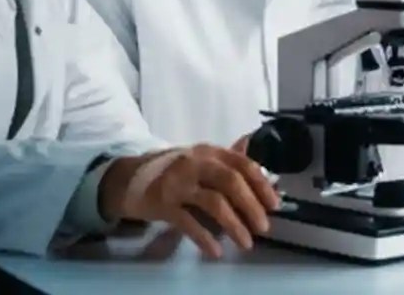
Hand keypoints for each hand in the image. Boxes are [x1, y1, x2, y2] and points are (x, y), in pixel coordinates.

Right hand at [99, 144, 280, 258]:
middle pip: (231, 181)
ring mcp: (178, 182)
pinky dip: (205, 238)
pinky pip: (188, 223)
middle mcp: (195, 163)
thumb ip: (229, 163)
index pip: (242, 164)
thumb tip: (263, 167)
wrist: (128, 177)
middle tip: (264, 227)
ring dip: (234, 225)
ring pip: (213, 203)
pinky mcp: (162, 203)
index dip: (261, 184)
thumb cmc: (173, 170)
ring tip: (246, 243)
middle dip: (251, 206)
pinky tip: (216, 251)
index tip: (274, 204)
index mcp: (209, 152)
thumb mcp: (201, 160)